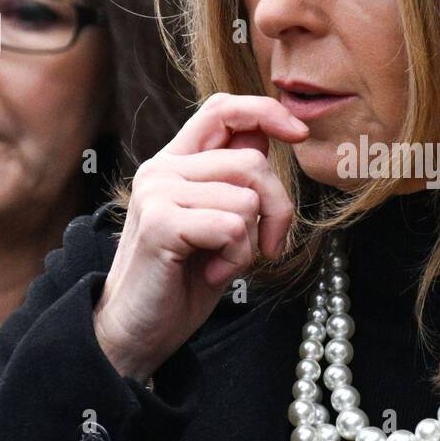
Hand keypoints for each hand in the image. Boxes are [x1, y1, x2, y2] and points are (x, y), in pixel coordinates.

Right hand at [92, 93, 308, 380]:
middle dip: (278, 208)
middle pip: (252, 161)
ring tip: (223, 262)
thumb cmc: (184, 280)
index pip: (222, 109)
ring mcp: (157, 193)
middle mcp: (161, 169)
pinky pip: (234, 227)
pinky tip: (213, 273)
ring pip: (247, 197)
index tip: (300, 135)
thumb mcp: (221, 222)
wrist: (139, 331)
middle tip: (268, 247)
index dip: (266, 112)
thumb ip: (236, 179)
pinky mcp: (160, 222)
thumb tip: (266, 135)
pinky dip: (238, 258)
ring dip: (251, 243)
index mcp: (175, 163)